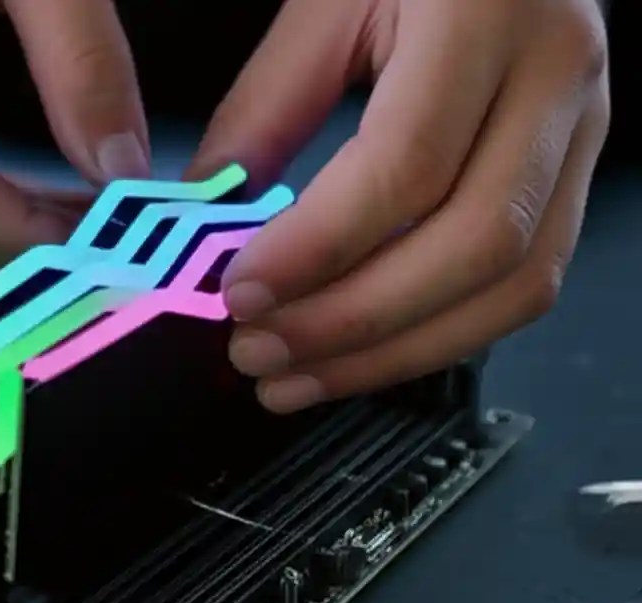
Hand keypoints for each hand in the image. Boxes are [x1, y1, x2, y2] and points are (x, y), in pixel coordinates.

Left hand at [184, 0, 610, 412]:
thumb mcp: (328, 0)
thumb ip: (268, 104)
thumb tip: (210, 211)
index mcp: (484, 16)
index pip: (407, 165)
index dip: (318, 247)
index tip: (242, 292)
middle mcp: (557, 76)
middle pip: (476, 243)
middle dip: (354, 322)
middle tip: (260, 352)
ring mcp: (581, 130)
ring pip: (513, 284)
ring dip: (395, 352)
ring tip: (296, 376)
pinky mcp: (572, 173)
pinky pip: (523, 282)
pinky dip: (437, 335)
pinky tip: (360, 354)